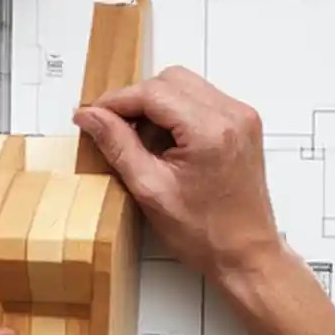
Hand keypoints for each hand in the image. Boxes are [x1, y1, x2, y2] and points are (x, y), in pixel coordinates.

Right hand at [72, 65, 283, 280]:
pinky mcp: (242, 125)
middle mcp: (232, 115)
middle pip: (170, 80)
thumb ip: (117, 144)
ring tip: (141, 141)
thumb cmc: (203, 233)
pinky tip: (165, 144)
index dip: (116, 101)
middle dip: (137, 100)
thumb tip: (89, 116)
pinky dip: (175, 113)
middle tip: (115, 130)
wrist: (245, 254)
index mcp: (210, 131)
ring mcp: (241, 117)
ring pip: (185, 86)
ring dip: (156, 106)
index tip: (91, 116)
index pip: (152, 92)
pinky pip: (200, 100)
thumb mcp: (149, 189)